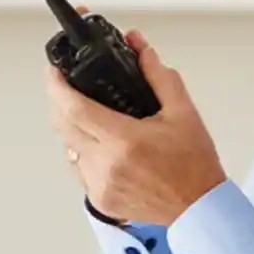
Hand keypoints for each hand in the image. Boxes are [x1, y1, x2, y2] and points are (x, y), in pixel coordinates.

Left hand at [45, 27, 227, 225]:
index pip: (73, 108)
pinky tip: (102, 144)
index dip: (57, 86)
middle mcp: (107, 165)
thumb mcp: (183, 111)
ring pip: (68, 147)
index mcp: (125, 141)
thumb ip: (157, 75)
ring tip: (91, 116)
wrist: (199, 208)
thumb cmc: (194, 164)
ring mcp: (99, 186)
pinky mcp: (99, 200)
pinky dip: (82, 152)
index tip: (54, 71)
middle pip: (62, 126)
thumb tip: (137, 46)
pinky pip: (78, 168)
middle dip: (59, 101)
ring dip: (72, 128)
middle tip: (67, 85)